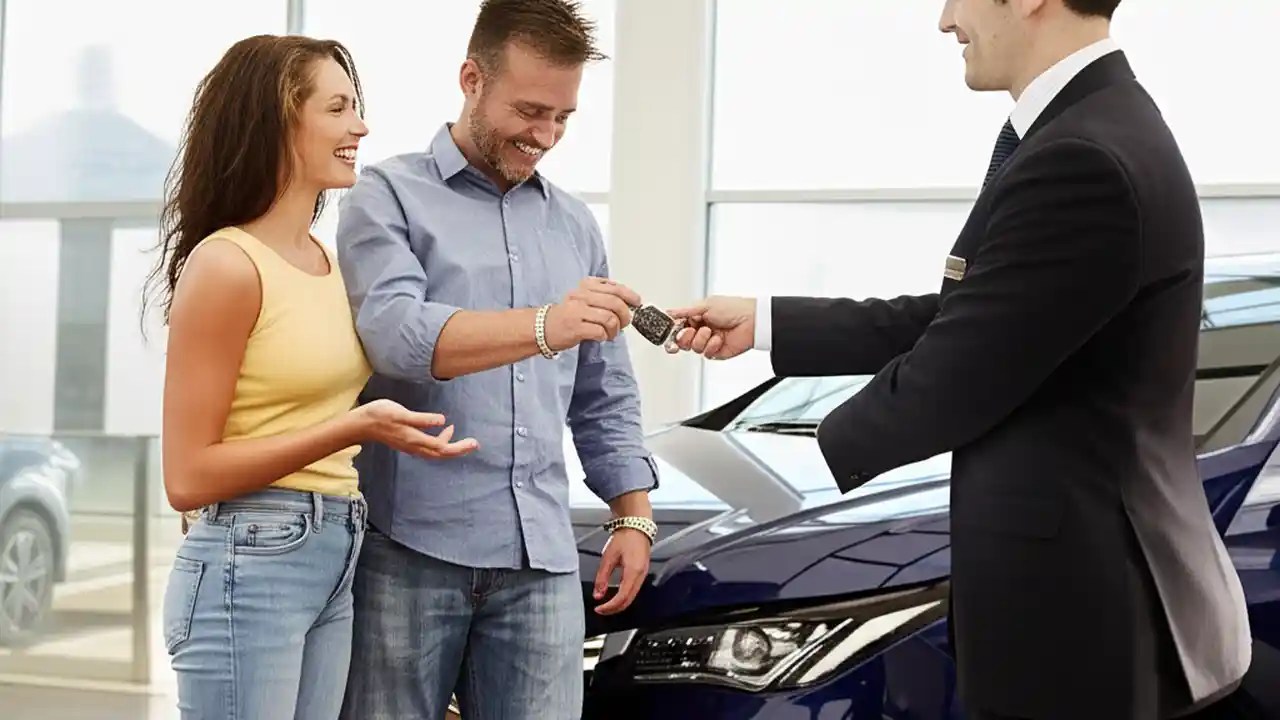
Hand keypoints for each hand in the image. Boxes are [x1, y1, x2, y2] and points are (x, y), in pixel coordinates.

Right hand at [355, 399, 478, 458]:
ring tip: (461, 437)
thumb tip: (442, 421)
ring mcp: (411, 446)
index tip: (473, 442)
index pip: (443, 448)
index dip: (459, 447)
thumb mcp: (401, 413)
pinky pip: (429, 448)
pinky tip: (443, 431)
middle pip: (442, 453)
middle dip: (459, 449)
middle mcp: (415, 446)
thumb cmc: (380, 415)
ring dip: (450, 446)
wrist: (361, 424)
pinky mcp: (408, 443)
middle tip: (474, 443)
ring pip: (435, 452)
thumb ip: (422, 419)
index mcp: (415, 439)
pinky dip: (440, 442)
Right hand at [544, 277, 642, 350]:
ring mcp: (578, 312)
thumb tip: (627, 304)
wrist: (542, 328)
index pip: (614, 287)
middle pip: (615, 302)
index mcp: (586, 286)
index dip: (629, 295)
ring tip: (612, 333)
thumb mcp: (583, 299)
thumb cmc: (566, 316)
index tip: (636, 303)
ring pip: (610, 318)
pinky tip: (602, 337)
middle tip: (625, 323)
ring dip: (615, 329)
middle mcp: (582, 296)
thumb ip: (603, 297)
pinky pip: (600, 331)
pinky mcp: (575, 328)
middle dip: (625, 315)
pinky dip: (605, 336)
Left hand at [593, 527, 651, 614]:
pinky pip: (634, 590)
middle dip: (614, 609)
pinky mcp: (643, 573)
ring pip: (632, 597)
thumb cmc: (624, 538)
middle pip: (628, 601)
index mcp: (633, 572)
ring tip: (606, 605)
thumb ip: (602, 578)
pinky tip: (615, 596)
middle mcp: (641, 576)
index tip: (598, 609)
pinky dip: (624, 597)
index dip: (609, 607)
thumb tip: (597, 595)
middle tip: (601, 610)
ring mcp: (644, 575)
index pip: (622, 598)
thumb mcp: (608, 557)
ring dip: (619, 604)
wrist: (637, 526)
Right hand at [667, 295, 756, 359]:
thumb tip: (669, 312)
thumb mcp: (705, 305)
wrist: (753, 321)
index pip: (678, 326)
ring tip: (710, 331)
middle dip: (683, 337)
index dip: (673, 330)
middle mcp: (702, 330)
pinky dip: (711, 346)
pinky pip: (706, 354)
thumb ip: (684, 312)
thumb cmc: (734, 308)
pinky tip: (719, 339)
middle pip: (681, 340)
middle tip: (689, 331)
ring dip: (700, 339)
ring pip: (692, 348)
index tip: (669, 330)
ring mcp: (709, 342)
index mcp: (698, 317)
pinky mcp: (717, 352)